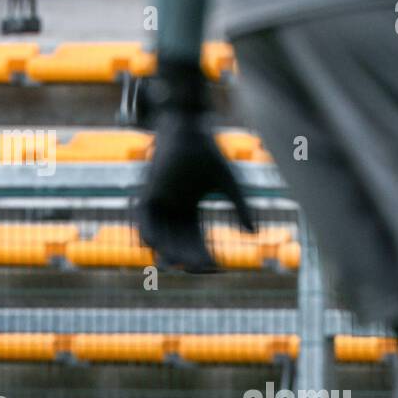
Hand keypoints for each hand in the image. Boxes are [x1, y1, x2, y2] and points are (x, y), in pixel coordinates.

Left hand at [135, 63, 254, 272]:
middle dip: (188, 257)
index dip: (205, 255)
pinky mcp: (147, 191)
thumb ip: (241, 209)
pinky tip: (156, 246)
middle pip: (178, 242)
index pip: (196, 240)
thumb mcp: (229, 185)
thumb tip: (254, 235)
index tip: (217, 268)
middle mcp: (172, 208)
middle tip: (199, 270)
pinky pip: (143, 218)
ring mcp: (159, 201)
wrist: (191, 128)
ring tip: (178, 264)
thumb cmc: (209, 153)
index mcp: (189, 208)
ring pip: (160, 235)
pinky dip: (147, 233)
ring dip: (167, 250)